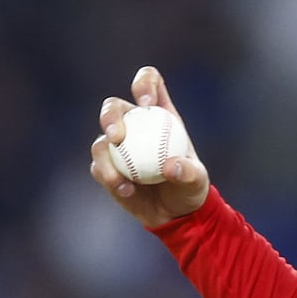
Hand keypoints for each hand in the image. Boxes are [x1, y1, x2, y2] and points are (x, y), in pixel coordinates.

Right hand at [89, 66, 210, 228]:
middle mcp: (136, 125)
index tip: (146, 104)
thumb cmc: (190, 189)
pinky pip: (99, 166)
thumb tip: (169, 167)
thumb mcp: (197, 181)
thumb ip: (188, 173)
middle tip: (116, 136)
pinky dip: (109, 178)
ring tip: (122, 181)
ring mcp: (117, 146)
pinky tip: (125, 190)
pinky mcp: (106, 166)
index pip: (150, 84)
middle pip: (114, 107)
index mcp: (161, 115)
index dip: (144, 85)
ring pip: (101, 140)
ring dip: (107, 158)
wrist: (174, 214)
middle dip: (110, 116)